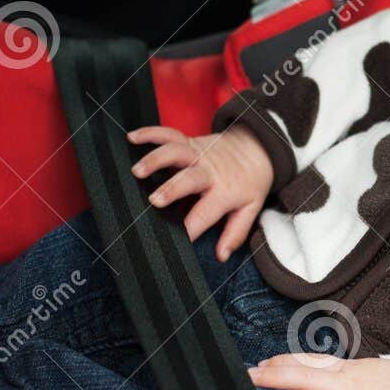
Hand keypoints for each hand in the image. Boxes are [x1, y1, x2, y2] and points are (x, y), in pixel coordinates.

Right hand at [127, 123, 274, 257]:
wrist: (257, 148)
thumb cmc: (249, 183)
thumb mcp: (250, 209)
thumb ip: (235, 233)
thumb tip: (221, 256)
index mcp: (225, 191)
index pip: (206, 213)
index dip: (191, 227)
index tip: (176, 241)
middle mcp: (210, 171)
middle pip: (190, 178)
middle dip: (172, 188)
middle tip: (154, 200)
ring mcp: (199, 154)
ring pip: (176, 152)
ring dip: (156, 159)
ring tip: (136, 171)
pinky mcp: (190, 141)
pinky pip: (169, 134)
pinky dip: (151, 133)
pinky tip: (132, 138)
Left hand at [251, 354, 389, 389]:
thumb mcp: (372, 368)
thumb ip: (346, 372)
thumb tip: (323, 374)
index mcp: (348, 370)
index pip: (308, 361)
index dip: (282, 362)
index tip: (260, 363)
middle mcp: (347, 386)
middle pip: (303, 379)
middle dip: (272, 378)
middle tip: (245, 379)